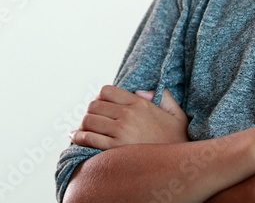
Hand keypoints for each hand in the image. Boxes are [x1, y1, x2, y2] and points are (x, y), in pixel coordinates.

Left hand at [70, 85, 188, 149]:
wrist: (178, 164)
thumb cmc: (177, 141)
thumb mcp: (177, 116)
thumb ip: (165, 99)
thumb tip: (144, 93)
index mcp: (140, 104)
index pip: (107, 91)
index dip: (99, 97)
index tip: (99, 105)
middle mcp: (128, 114)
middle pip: (94, 105)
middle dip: (89, 111)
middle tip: (90, 119)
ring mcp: (121, 131)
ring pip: (89, 120)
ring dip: (82, 124)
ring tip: (82, 129)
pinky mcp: (115, 148)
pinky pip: (89, 138)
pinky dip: (78, 136)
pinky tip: (76, 137)